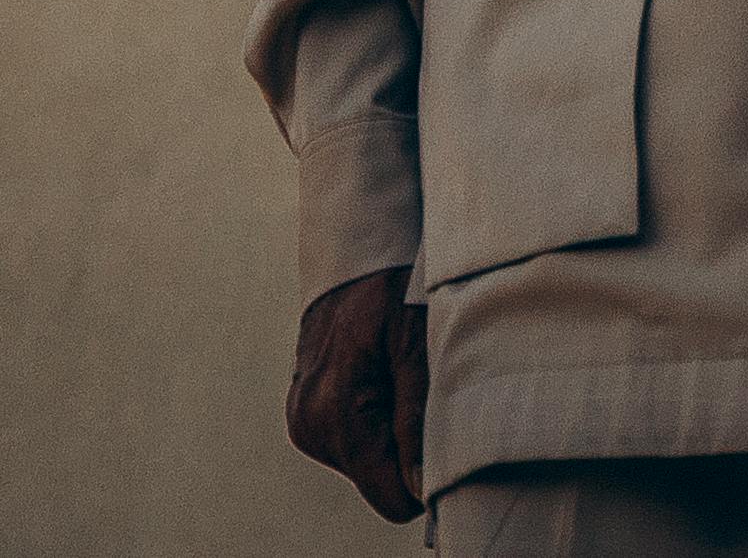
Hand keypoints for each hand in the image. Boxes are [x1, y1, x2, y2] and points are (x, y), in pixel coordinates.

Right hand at [286, 265, 426, 522]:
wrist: (352, 253)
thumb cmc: (392, 287)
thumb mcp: (416, 341)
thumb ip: (416, 417)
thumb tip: (419, 486)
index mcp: (336, 412)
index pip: (390, 496)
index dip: (425, 476)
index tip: (443, 434)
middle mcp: (311, 425)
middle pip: (382, 479)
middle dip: (409, 446)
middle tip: (419, 387)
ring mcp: (303, 420)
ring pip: (369, 463)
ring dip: (392, 431)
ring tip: (398, 373)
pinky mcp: (305, 414)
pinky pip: (354, 442)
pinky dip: (375, 420)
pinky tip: (379, 376)